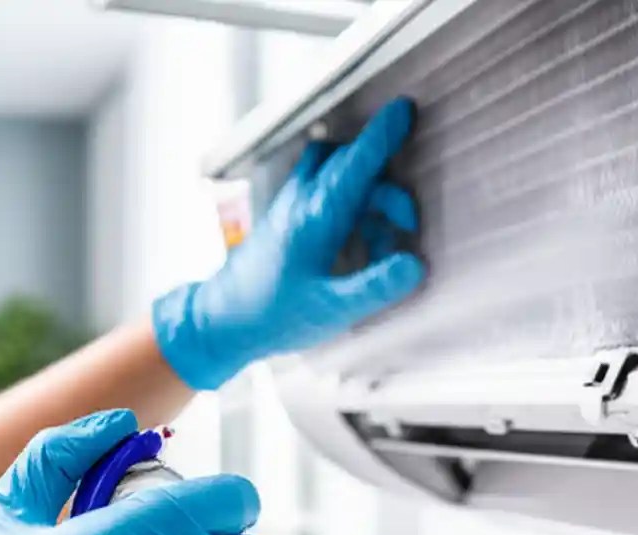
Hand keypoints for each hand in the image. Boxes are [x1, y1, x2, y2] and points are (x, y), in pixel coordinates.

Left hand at [154, 97, 424, 389]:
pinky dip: (351, 206)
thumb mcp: (330, 310)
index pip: (355, 162)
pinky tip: (359, 247)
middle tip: (408, 227)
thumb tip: (413, 264)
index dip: (382, 134)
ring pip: (337, 172)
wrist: (223, 321)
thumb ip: (374, 287)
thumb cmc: (273, 316)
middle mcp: (302, 199)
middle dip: (388, 189)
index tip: (405, 110)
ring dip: (368, 195)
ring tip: (381, 244)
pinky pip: (325, 189)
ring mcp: (292, 203)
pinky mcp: (288, 214)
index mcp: (316, 216)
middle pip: (352, 165)